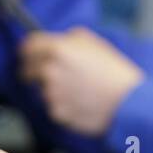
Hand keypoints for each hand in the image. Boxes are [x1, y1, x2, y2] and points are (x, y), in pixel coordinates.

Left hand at [19, 27, 143, 135]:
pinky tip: (78, 101)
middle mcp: (48, 70)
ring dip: (50, 89)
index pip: (26, 47)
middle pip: (25, 70)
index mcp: (56, 49)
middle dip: (34, 71)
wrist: (127, 101)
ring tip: (75, 89)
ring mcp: (50, 93)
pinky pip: (51, 107)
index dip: (29, 51)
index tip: (29, 55)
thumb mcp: (92, 42)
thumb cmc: (112, 70)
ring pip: (39, 90)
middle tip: (51, 74)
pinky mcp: (55, 112)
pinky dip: (60, 105)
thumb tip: (54, 41)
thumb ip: (67, 40)